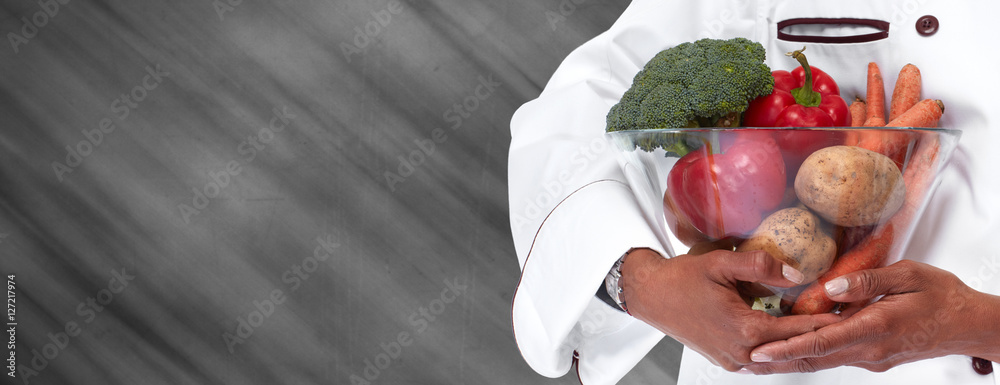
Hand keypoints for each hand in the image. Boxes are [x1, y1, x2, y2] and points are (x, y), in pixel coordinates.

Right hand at [620, 248, 839, 370]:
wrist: (650, 296)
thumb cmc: (681, 279)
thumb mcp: (721, 263)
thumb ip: (760, 265)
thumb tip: (796, 270)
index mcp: (745, 330)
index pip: (798, 328)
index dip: (826, 321)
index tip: (850, 315)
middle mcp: (741, 352)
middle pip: (793, 350)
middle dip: (819, 337)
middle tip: (847, 325)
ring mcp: (732, 360)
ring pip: (778, 359)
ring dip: (800, 346)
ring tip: (825, 333)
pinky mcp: (725, 360)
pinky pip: (761, 360)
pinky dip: (779, 350)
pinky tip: (791, 339)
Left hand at [744, 259, 999, 373]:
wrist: (969, 324)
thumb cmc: (941, 294)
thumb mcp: (908, 275)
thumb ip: (867, 281)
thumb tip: (830, 288)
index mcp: (875, 327)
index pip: (821, 341)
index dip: (786, 348)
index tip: (759, 350)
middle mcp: (870, 350)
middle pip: (814, 359)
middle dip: (778, 361)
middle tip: (745, 359)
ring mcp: (872, 359)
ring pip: (824, 361)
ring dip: (792, 361)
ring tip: (760, 359)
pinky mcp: (875, 359)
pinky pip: (837, 357)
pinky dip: (812, 355)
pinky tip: (794, 350)